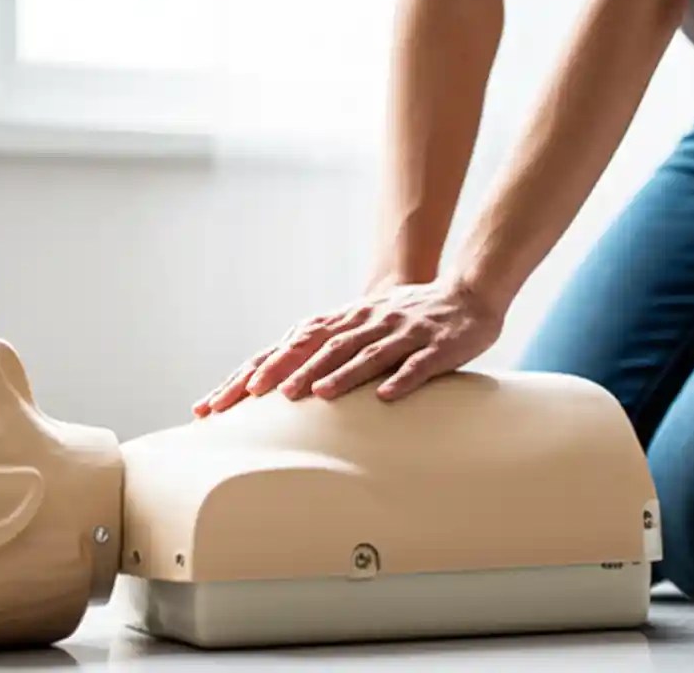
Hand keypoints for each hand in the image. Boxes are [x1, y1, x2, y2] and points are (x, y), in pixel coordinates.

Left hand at [193, 277, 504, 415]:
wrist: (468, 293)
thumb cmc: (408, 317)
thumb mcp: (361, 323)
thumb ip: (326, 343)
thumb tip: (278, 372)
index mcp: (344, 320)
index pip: (291, 344)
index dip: (257, 368)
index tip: (225, 397)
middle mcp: (366, 322)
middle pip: (320, 346)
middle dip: (286, 371)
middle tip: (254, 397)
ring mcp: (401, 332)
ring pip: (365, 353)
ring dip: (340, 374)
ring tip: (315, 395)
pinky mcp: (437, 346)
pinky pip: (418, 364)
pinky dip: (401, 379)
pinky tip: (386, 398)